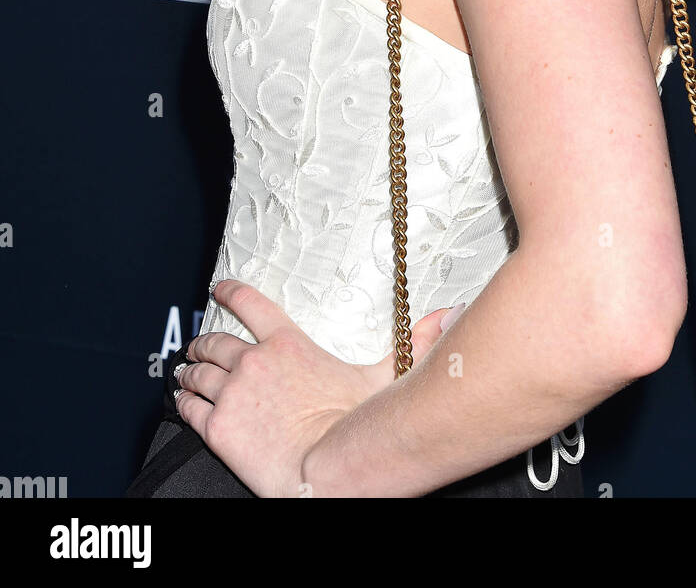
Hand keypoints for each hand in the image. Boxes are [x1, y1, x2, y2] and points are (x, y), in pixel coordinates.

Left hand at [175, 278, 454, 497]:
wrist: (321, 476)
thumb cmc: (351, 432)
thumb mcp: (382, 380)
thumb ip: (410, 343)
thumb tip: (446, 316)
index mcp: (287, 344)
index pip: (250, 303)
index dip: (230, 291)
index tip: (219, 288)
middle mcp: (254, 362)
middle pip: (215, 339)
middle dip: (204, 340)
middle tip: (199, 344)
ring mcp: (231, 393)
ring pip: (197, 371)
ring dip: (189, 370)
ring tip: (186, 371)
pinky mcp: (216, 427)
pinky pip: (188, 407)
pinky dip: (181, 401)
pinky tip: (181, 401)